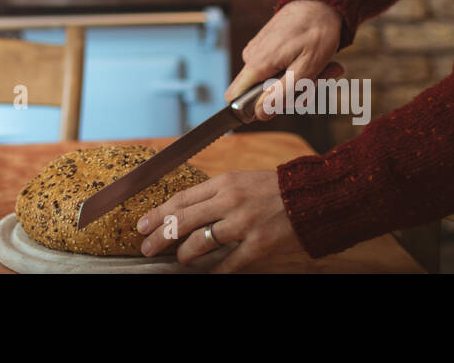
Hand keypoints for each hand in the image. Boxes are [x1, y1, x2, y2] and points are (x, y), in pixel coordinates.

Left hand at [136, 170, 303, 271]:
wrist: (311, 196)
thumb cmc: (274, 189)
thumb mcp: (240, 180)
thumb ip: (214, 193)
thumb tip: (184, 209)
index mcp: (224, 182)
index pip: (181, 199)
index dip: (158, 214)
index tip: (142, 224)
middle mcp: (230, 201)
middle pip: (184, 220)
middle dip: (160, 236)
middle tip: (146, 247)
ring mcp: (244, 224)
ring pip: (201, 242)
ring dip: (185, 254)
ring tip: (180, 259)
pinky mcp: (259, 245)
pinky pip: (228, 263)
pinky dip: (215, 271)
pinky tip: (207, 274)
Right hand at [226, 0, 344, 120]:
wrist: (321, 3)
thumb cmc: (317, 33)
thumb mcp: (305, 70)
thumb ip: (280, 95)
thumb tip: (259, 115)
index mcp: (257, 64)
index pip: (234, 98)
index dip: (253, 109)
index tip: (279, 106)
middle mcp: (252, 57)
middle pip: (262, 93)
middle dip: (293, 93)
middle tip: (319, 80)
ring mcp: (259, 50)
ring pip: (274, 82)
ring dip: (301, 81)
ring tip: (324, 67)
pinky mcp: (267, 46)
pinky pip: (278, 68)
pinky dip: (298, 68)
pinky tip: (315, 60)